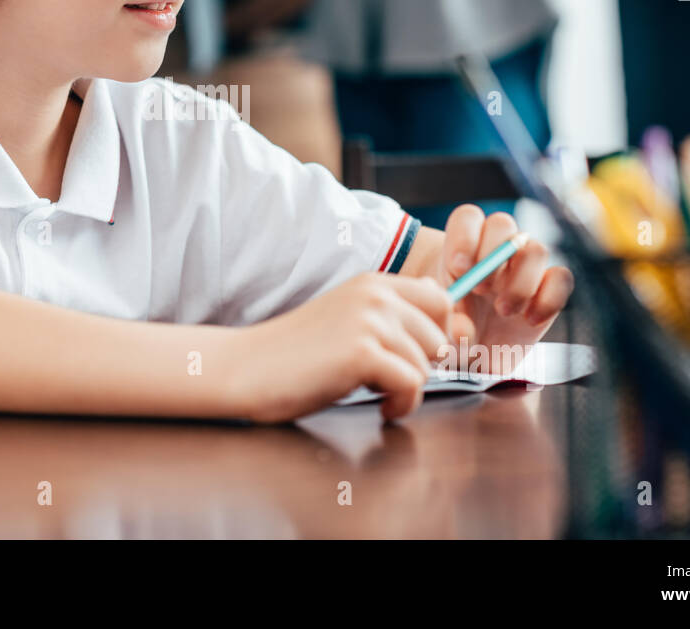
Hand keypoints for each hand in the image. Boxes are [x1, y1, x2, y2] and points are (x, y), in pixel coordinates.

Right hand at [229, 272, 474, 423]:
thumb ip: (388, 312)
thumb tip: (442, 313)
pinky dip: (401, 405)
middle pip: (440, 336)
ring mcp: (369, 321)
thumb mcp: (347, 318)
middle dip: (423, 367)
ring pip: (428, 365)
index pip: (439, 298)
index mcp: (372, 283)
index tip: (412, 357)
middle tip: (389, 380)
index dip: (436, 333)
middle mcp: (375, 295)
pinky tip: (379, 406)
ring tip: (376, 393)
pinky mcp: (363, 353)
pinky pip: (413, 385)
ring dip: (407, 389)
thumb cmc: (295, 353)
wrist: (247, 368)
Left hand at [436, 206, 573, 370]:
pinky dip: (549, 300)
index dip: (464, 236)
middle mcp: (497, 247)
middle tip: (481, 289)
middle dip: (493, 256)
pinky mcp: (551, 285)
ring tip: (503, 311)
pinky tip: (530, 320)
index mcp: (464, 245)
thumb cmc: (457, 327)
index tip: (459, 269)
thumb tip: (463, 328)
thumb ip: (449, 323)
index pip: (468, 217)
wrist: (482, 351)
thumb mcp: (445, 328)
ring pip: (536, 250)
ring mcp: (527, 264)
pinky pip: (562, 278)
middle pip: (503, 224)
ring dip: (520, 282)